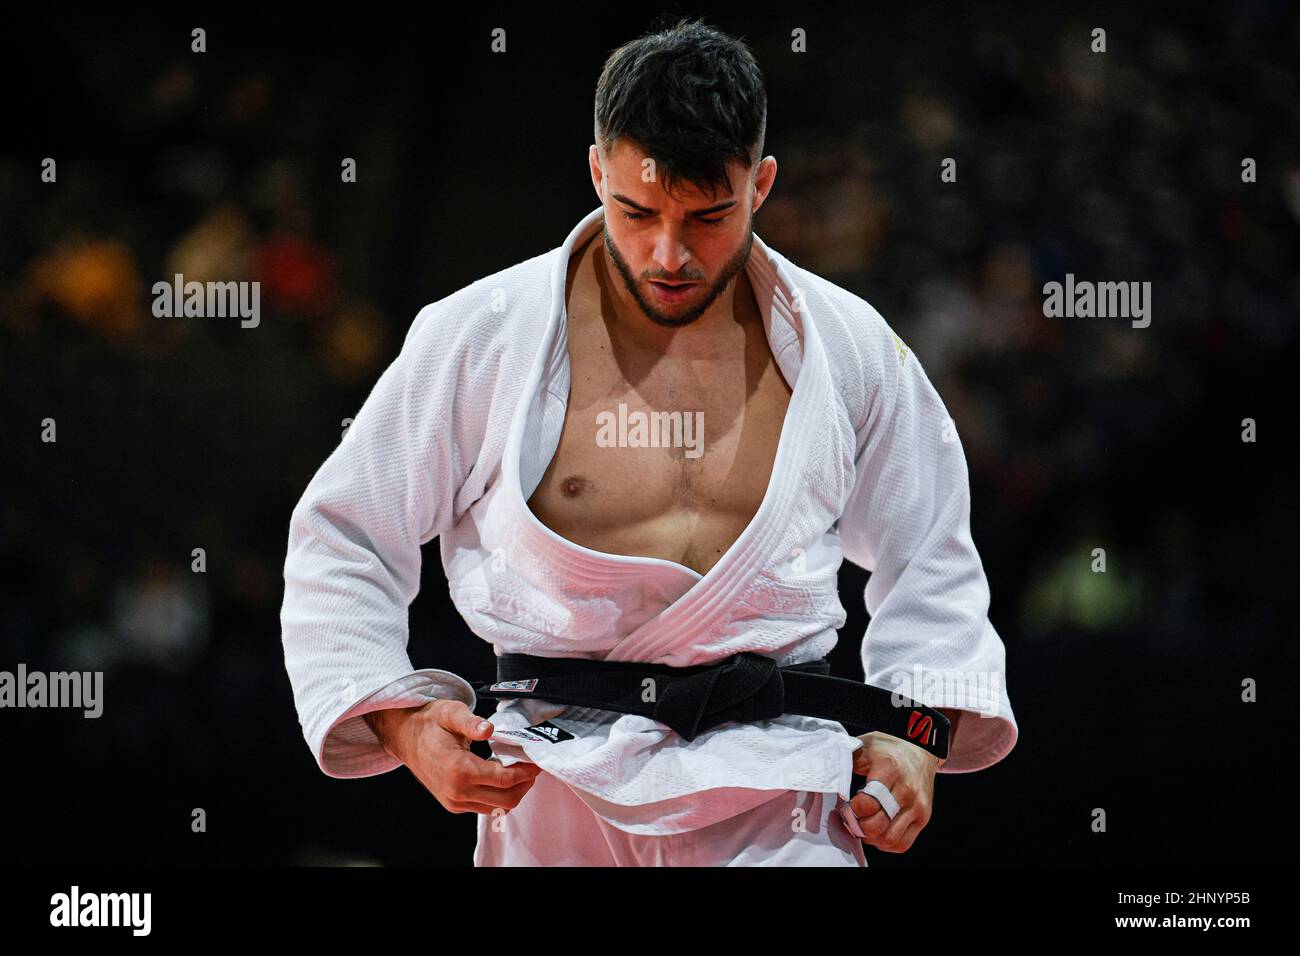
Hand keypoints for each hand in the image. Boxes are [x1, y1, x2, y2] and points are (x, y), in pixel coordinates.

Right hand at [364, 699, 542, 814]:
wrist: (404, 736)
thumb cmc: (429, 722)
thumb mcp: (451, 712)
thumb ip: (471, 722)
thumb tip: (489, 729)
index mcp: (459, 770)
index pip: (504, 780)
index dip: (525, 772)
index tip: (535, 761)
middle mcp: (457, 792)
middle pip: (506, 800)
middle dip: (524, 785)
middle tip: (531, 767)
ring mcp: (454, 802)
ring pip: (497, 808)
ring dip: (513, 792)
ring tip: (519, 771)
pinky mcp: (453, 804)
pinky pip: (484, 807)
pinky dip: (499, 796)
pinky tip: (501, 776)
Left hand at [842, 731, 941, 852]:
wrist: (919, 749)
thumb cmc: (886, 749)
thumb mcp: (863, 747)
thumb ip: (844, 762)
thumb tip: (824, 778)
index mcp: (889, 769)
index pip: (868, 803)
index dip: (853, 809)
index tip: (848, 804)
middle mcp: (906, 790)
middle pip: (878, 825)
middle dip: (859, 826)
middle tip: (852, 818)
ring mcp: (918, 806)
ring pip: (890, 839)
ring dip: (872, 838)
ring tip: (864, 825)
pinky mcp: (924, 818)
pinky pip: (902, 843)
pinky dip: (886, 843)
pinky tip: (878, 831)